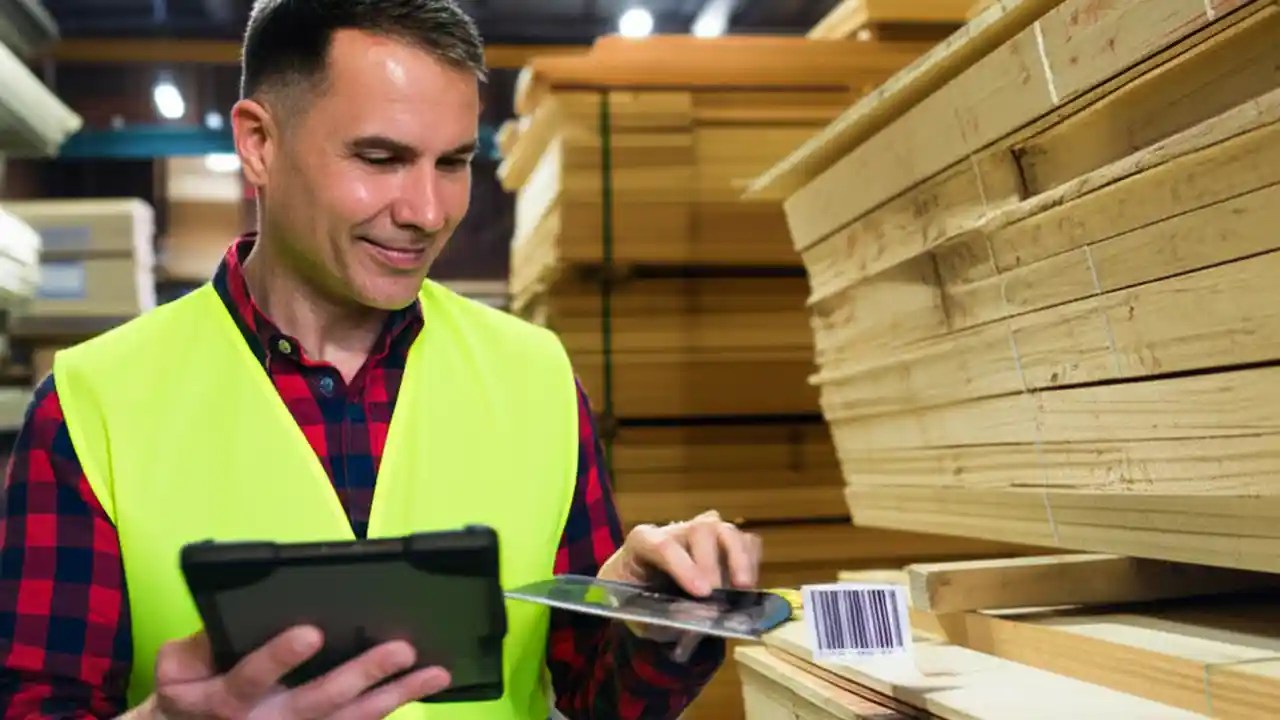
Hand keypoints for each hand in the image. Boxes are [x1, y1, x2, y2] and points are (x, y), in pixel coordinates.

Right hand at [139, 626, 450, 719]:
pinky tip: (422, 690)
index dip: (279, 657)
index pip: (251, 678)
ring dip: (394, 696)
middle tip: (400, 649)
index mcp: (226, 699)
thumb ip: (202, 644)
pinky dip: (389, 711)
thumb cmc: (189, 692)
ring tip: (433, 673)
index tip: (311, 632)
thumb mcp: (178, 666)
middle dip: (362, 675)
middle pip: (318, 702)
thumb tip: (237, 617)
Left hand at [597, 510, 762, 659]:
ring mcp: (701, 532)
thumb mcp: (636, 612)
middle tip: (718, 594)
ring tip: (744, 587)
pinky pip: (745, 541)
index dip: (683, 567)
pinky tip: (748, 587)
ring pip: (725, 530)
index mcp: (643, 541)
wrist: (639, 590)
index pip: (662, 544)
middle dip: (713, 563)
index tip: (702, 592)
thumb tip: (691, 625)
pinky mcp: (723, 542)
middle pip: (700, 530)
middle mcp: (674, 530)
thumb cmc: (634, 599)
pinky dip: (751, 562)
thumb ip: (661, 619)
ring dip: (739, 559)